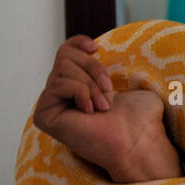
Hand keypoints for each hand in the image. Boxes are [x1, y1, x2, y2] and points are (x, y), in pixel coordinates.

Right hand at [32, 35, 182, 182]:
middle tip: (108, 89)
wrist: (137, 140)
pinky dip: (80, 93)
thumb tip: (99, 55)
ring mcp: (51, 106)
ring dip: (90, 84)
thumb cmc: (139, 118)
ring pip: (61, 69)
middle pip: (64, 57)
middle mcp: (62, 96)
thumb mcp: (129, 84)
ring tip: (103, 106)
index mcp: (79, 86)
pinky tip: (90, 112)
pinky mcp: (44, 117)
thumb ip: (109, 69)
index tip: (95, 47)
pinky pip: (56, 86)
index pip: (65, 53)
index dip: (76, 43)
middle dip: (92, 68)